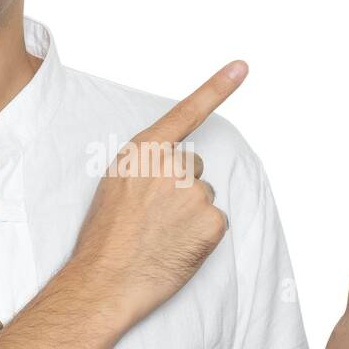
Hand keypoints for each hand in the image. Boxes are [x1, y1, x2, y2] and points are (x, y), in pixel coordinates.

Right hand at [69, 60, 247, 329]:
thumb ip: (144, 166)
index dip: (217, 87)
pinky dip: (201, 237)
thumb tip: (170, 166)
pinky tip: (177, 248)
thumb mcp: (115, 185)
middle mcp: (171, 165)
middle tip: (153, 218)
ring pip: (204, 197)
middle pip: (192, 167)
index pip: (186, 114)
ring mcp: (194, 191)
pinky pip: (215, 222)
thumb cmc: (105, 239)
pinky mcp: (212, 221)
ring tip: (160, 236)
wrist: (105, 281)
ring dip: (190, 215)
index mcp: (143, 152)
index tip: (242, 66)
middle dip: (179, 188)